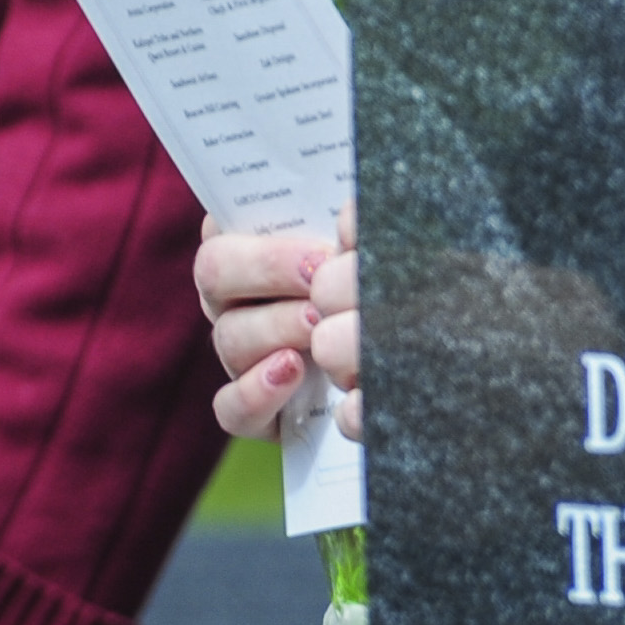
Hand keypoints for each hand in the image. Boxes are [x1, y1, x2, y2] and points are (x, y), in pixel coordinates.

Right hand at [197, 206, 359, 441]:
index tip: (315, 246)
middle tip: (320, 279)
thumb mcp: (370, 251)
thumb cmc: (379, 288)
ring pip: (227, 336)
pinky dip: (253, 391)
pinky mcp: (254, 410)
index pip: (222, 225)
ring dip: (275, 327)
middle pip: (213, 273)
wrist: (410, 357)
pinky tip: (290, 373)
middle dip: (268, 270)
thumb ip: (353, 226)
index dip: (257, 231)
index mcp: (252, 246)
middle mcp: (234, 299)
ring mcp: (239, 355)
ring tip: (319, 326)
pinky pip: (230, 407)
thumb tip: (349, 214)